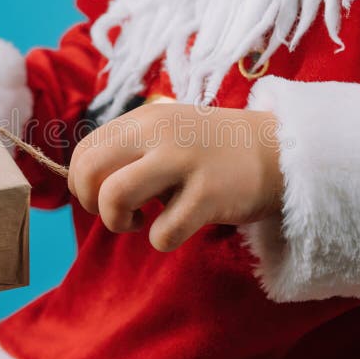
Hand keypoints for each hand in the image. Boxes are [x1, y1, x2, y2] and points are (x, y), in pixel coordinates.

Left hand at [68, 103, 283, 251]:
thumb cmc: (213, 150)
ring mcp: (184, 162)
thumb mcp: (167, 131)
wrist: (278, 151)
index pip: (83, 151)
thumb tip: (87, 184)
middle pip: (89, 171)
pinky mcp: (209, 194)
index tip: (102, 197)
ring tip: (140, 221)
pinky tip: (177, 227)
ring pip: (114, 197)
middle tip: (118, 212)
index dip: (81, 183)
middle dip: (91, 203)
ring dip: (118, 221)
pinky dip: (162, 240)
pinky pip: (161, 233)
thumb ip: (130, 148)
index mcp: (144, 118)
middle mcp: (159, 133)